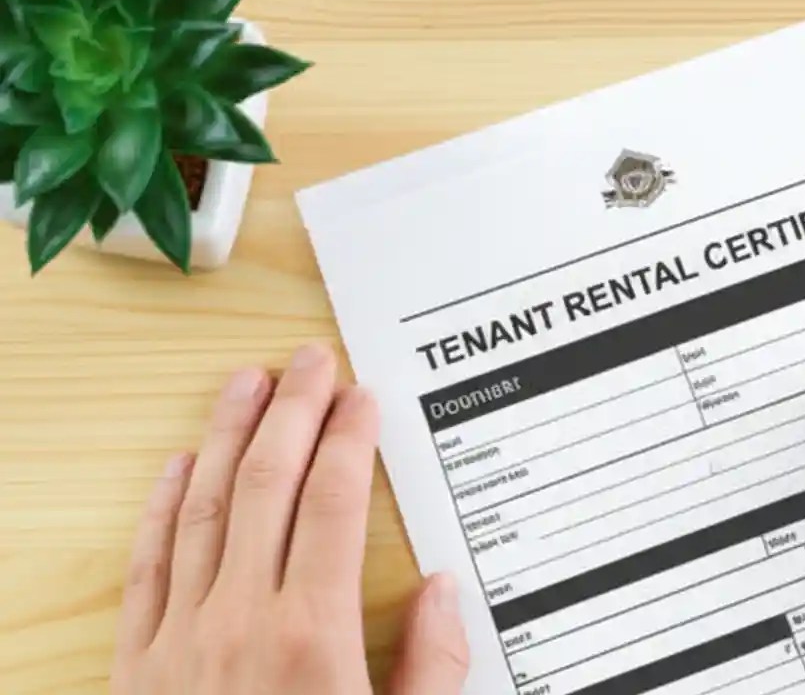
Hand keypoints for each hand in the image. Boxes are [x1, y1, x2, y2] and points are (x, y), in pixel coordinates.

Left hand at [110, 344, 469, 694]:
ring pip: (205, 509)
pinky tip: (177, 466)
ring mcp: (183, 637)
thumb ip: (432, 668)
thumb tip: (444, 593)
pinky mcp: (139, 664)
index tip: (360, 399)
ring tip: (245, 384)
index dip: (349, 440)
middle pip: (270, 486)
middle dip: (293, 412)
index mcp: (316, 635)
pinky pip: (147, 567)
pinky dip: (161, 508)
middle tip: (309, 362)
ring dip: (227, 437)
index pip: (334, 504)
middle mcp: (244, 620)